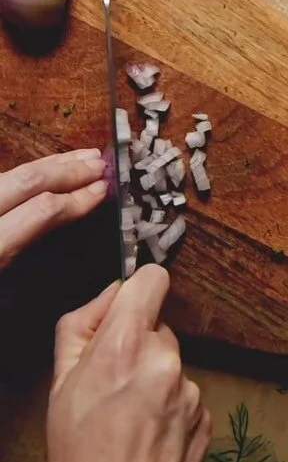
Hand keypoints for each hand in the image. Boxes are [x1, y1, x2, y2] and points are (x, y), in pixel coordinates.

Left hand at [0, 149, 105, 270]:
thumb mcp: (10, 303)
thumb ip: (38, 259)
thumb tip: (72, 220)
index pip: (42, 210)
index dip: (76, 197)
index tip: (103, 191)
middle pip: (28, 181)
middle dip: (70, 171)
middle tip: (101, 166)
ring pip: (15, 171)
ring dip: (54, 164)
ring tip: (86, 157)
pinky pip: (6, 177)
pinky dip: (35, 169)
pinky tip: (54, 165)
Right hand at [44, 264, 211, 461]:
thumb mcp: (59, 387)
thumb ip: (82, 325)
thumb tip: (111, 293)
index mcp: (125, 347)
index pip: (152, 279)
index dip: (139, 288)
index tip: (131, 303)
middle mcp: (165, 364)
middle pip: (159, 328)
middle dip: (138, 347)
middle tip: (111, 387)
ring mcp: (191, 394)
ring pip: (172, 366)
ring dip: (155, 383)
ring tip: (127, 425)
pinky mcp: (207, 422)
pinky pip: (187, 399)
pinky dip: (170, 412)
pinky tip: (147, 442)